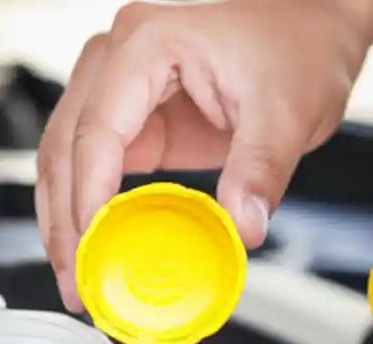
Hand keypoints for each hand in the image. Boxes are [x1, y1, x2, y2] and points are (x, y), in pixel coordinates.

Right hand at [36, 0, 372, 311]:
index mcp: (148, 44)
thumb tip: (242, 225)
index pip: (97, 127)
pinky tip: (90, 250)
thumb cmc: (298, 49)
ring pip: (62, 158)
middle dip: (64, 221)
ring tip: (73, 277)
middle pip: (65, 146)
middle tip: (75, 281)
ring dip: (62, 220)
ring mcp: (116, 88)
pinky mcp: (128, 118)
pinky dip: (84, 210)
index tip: (92, 246)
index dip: (88, 193)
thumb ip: (262, 169)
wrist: (310, 33)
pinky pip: (88, 166)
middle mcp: (118, 59)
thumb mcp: (288, 111)